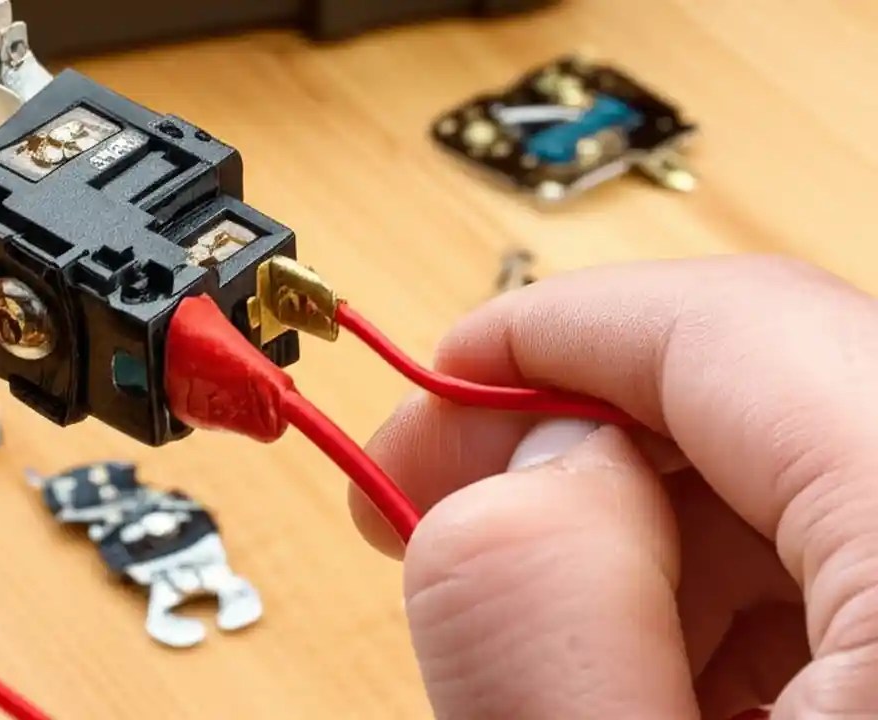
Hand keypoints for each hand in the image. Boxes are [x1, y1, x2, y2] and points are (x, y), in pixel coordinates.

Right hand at [357, 255, 877, 718]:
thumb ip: (543, 618)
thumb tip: (505, 474)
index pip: (737, 327)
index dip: (553, 331)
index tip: (442, 385)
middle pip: (777, 381)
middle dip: (590, 436)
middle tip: (459, 510)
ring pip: (817, 459)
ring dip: (658, 519)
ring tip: (551, 616)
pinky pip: (866, 539)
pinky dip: (742, 576)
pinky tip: (672, 660)